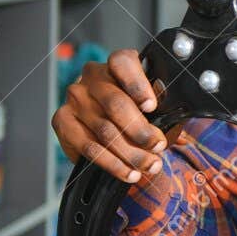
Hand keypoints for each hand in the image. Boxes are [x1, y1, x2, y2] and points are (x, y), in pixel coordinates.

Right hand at [51, 49, 179, 183]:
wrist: (114, 128)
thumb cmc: (140, 112)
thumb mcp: (156, 106)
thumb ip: (163, 107)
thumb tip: (174, 121)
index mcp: (118, 65)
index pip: (123, 63)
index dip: (137, 84)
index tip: (151, 106)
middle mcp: (93, 77)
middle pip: (115, 103)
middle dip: (140, 130)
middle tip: (157, 146)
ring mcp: (75, 98)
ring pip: (105, 130)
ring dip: (131, 153)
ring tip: (150, 166)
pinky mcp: (62, 121)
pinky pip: (89, 147)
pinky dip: (112, 164)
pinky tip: (129, 172)